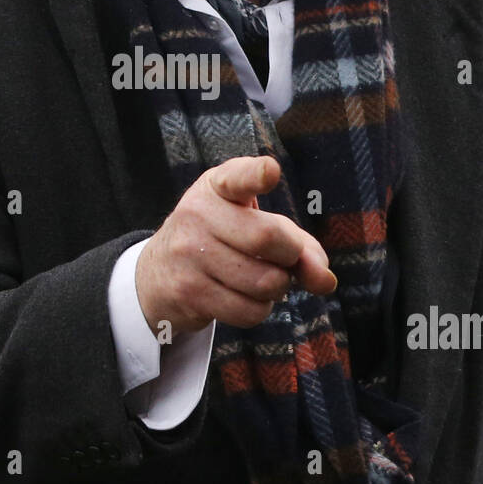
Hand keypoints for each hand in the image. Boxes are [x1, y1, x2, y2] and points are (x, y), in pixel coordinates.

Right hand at [134, 154, 336, 337]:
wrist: (157, 274)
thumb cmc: (220, 240)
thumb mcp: (252, 224)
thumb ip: (299, 244)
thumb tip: (325, 280)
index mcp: (217, 186)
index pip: (238, 177)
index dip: (256, 174)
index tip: (270, 172)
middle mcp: (198, 214)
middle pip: (268, 237)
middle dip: (290, 257)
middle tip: (282, 260)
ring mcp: (189, 254)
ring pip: (265, 282)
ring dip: (276, 288)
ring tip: (259, 279)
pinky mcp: (189, 292)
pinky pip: (249, 311)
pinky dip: (259, 310)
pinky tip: (244, 297)